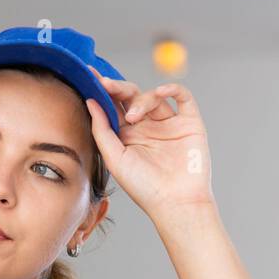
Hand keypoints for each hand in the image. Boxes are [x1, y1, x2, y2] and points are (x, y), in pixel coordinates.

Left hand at [84, 66, 213, 215]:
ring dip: (141, 100)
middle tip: (107, 84)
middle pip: (131, 96)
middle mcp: (147, 127)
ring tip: (134, 117)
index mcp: (127, 136)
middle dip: (118, 87)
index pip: (113, 106)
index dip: (103, 90)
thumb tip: (90, 101)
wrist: (176, 203)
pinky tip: (161, 91)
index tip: (89, 74)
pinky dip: (172, 89)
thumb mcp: (115, 159)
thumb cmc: (144, 188)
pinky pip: (182, 96)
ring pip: (153, 96)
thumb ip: (102, 130)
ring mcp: (168, 124)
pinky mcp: (189, 123)